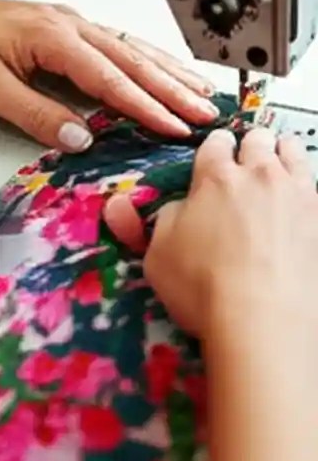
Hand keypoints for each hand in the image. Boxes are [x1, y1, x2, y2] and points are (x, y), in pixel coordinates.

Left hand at [0, 0, 219, 150]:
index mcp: (52, 35)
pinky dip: (139, 59)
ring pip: (126, 47)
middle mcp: (64, 23)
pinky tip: (153, 69)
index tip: (175, 127)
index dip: (146, 106)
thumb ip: (35, 114)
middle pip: (130, 58)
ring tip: (198, 90)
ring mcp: (62, 23)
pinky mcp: (54, 29)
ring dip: (163, 70)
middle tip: (207, 112)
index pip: (111, 77)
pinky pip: (110, 44)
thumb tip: (80, 138)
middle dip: (172, 87)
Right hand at [104, 129, 317, 334]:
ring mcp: (298, 194)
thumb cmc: (201, 286)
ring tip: (277, 168)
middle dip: (250, 146)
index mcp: (214, 177)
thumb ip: (164, 218)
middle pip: (259, 138)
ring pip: (294, 151)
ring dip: (282, 154)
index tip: (213, 160)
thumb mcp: (158, 252)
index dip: (213, 149)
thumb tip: (175, 204)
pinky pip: (317, 183)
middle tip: (245, 164)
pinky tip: (298, 202)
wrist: (264, 321)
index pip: (215, 143)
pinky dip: (306, 185)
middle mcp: (259, 175)